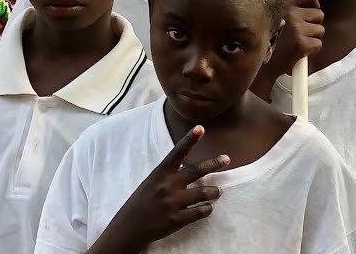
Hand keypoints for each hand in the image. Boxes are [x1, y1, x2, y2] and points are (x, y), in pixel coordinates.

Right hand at [99, 125, 228, 249]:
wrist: (129, 227)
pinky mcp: (177, 219)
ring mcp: (172, 203)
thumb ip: (170, 174)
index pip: (177, 153)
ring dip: (214, 191)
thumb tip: (193, 168)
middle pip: (196, 170)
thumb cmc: (142, 201)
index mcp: (161, 173)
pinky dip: (207, 209)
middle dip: (213, 163)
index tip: (201, 128)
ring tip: (218, 191)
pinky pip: (200, 212)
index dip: (189, 140)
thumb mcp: (152, 181)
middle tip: (226, 158)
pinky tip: (207, 207)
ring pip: (203, 193)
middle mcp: (168, 185)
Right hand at [269, 0, 324, 76]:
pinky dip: (312, 51)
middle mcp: (291, 13)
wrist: (261, 65)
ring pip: (320, 30)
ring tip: (299, 44)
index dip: (314, 5)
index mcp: (285, 5)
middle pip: (319, 14)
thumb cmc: (269, 42)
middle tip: (303, 35)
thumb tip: (309, 7)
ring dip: (313, 38)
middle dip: (314, 25)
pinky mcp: (301, 43)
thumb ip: (289, 9)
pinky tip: (300, 53)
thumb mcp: (274, 17)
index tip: (311, 16)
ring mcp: (297, 28)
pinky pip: (318, 44)